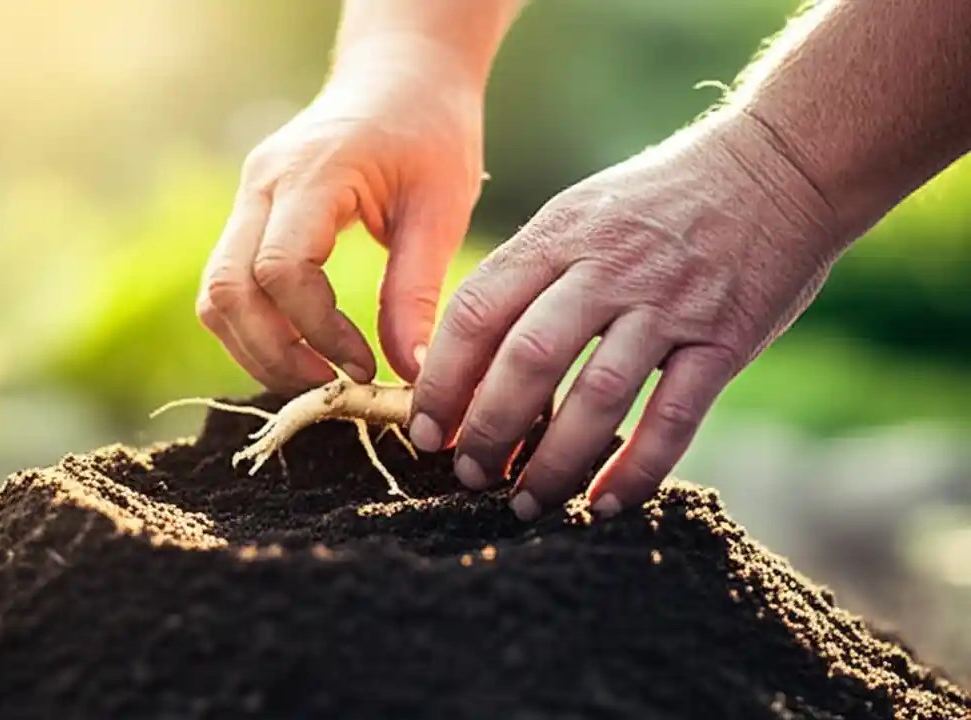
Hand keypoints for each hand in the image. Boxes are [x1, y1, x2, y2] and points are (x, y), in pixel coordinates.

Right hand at [197, 50, 483, 393]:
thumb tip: (410, 373)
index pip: (282, 270)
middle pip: (228, 288)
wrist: (402, 76)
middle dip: (274, 353)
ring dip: (256, 348)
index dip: (319, 332)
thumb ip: (417, 291)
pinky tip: (303, 348)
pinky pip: (228, 283)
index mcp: (312, 172)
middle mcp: (263, 183)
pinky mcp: (250, 213)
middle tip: (332, 389)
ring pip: (216, 293)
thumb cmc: (431, 132)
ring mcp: (248, 196)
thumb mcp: (442, 207)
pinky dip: (255, 327)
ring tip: (317, 378)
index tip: (368, 368)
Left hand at [409, 112, 844, 518]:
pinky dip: (636, 469)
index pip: (477, 311)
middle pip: (528, 360)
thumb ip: (530, 272)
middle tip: (470, 475)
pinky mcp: (726, 338)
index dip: (442, 378)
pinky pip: (674, 417)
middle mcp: (608, 268)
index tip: (425, 429)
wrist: (783, 162)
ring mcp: (669, 304)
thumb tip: (471, 354)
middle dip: (488, 429)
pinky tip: (604, 505)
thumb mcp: (582, 210)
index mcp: (560, 234)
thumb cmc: (665, 198)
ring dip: (553, 462)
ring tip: (525, 504)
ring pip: (596, 397)